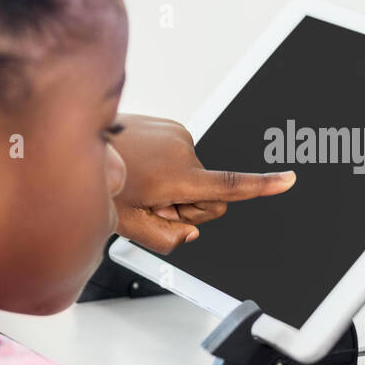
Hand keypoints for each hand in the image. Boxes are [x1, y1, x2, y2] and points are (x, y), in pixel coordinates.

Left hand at [110, 115, 295, 252]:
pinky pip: (181, 158)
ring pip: (194, 176)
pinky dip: (166, 168)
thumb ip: (167, 239)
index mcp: (178, 176)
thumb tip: (192, 232)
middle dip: (188, 206)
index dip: (262, 186)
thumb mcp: (129, 225)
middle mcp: (184, 149)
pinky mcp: (171, 126)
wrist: (75, 137)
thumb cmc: (101, 180)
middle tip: (152, 205)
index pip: (230, 185)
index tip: (288, 180)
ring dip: (173, 187)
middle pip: (210, 195)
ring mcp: (178, 134)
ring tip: (141, 183)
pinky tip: (141, 168)